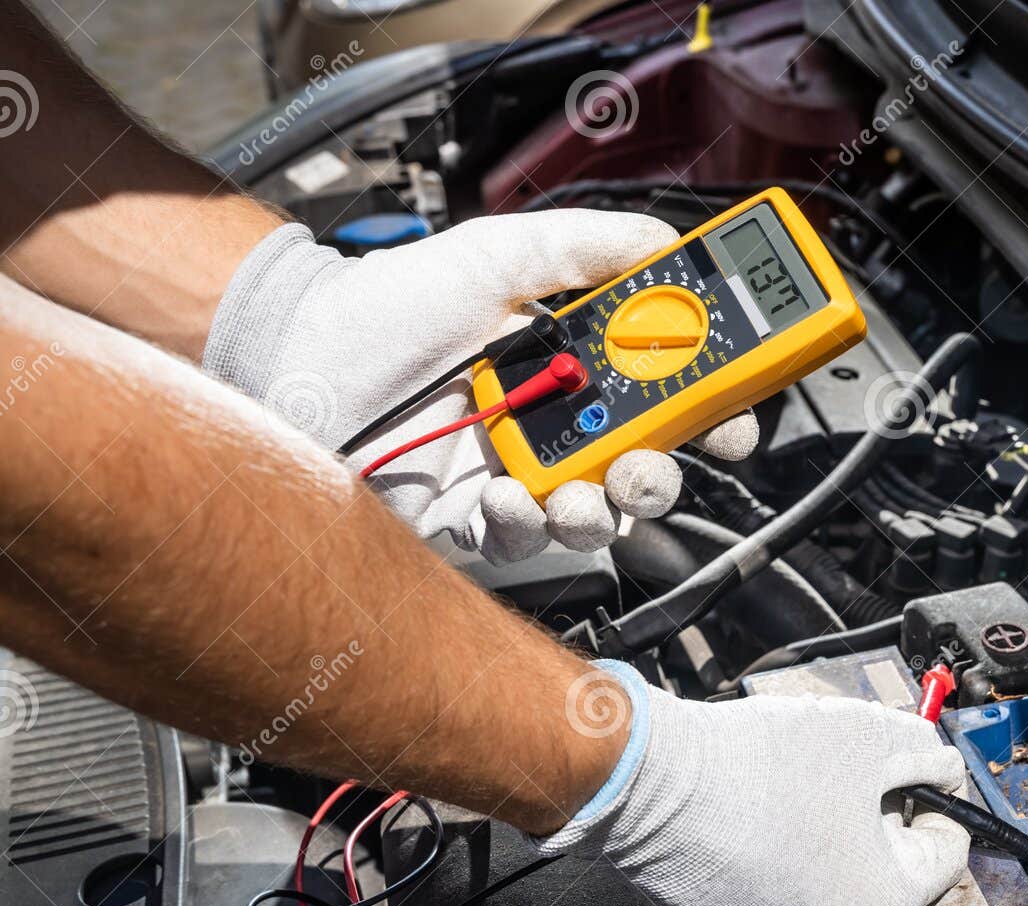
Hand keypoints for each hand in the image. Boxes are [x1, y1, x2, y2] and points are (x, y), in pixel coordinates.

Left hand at [202, 210, 758, 563]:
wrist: (296, 356)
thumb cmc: (386, 306)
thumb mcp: (496, 254)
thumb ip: (584, 248)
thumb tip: (661, 241)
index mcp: (572, 368)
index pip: (665, 397)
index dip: (709, 412)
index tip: (731, 418)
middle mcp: (552, 428)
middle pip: (642, 469)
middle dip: (662, 475)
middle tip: (651, 464)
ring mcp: (515, 479)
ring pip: (593, 518)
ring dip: (602, 511)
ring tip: (578, 491)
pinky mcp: (470, 522)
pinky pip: (520, 542)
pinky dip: (524, 525)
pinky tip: (503, 495)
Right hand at [536, 663, 971, 905]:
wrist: (652, 785)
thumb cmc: (758, 764)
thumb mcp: (869, 735)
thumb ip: (927, 751)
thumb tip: (943, 766)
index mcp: (885, 903)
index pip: (947, 851)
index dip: (931, 797)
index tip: (907, 768)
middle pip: (888, 873)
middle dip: (876, 820)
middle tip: (844, 773)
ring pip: (834, 884)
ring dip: (830, 840)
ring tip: (795, 793)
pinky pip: (784, 897)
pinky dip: (783, 861)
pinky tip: (759, 819)